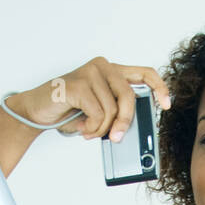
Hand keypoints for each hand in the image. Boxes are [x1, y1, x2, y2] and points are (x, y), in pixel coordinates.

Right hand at [17, 57, 170, 136]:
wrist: (38, 110)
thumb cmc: (69, 110)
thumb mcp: (98, 111)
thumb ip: (116, 113)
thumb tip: (131, 128)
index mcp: (112, 72)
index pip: (144, 73)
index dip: (159, 88)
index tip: (166, 105)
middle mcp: (103, 67)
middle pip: (129, 96)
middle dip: (125, 122)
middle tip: (117, 138)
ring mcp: (90, 72)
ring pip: (112, 108)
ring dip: (102, 128)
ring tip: (89, 131)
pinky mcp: (78, 83)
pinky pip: (97, 113)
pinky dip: (92, 127)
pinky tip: (82, 128)